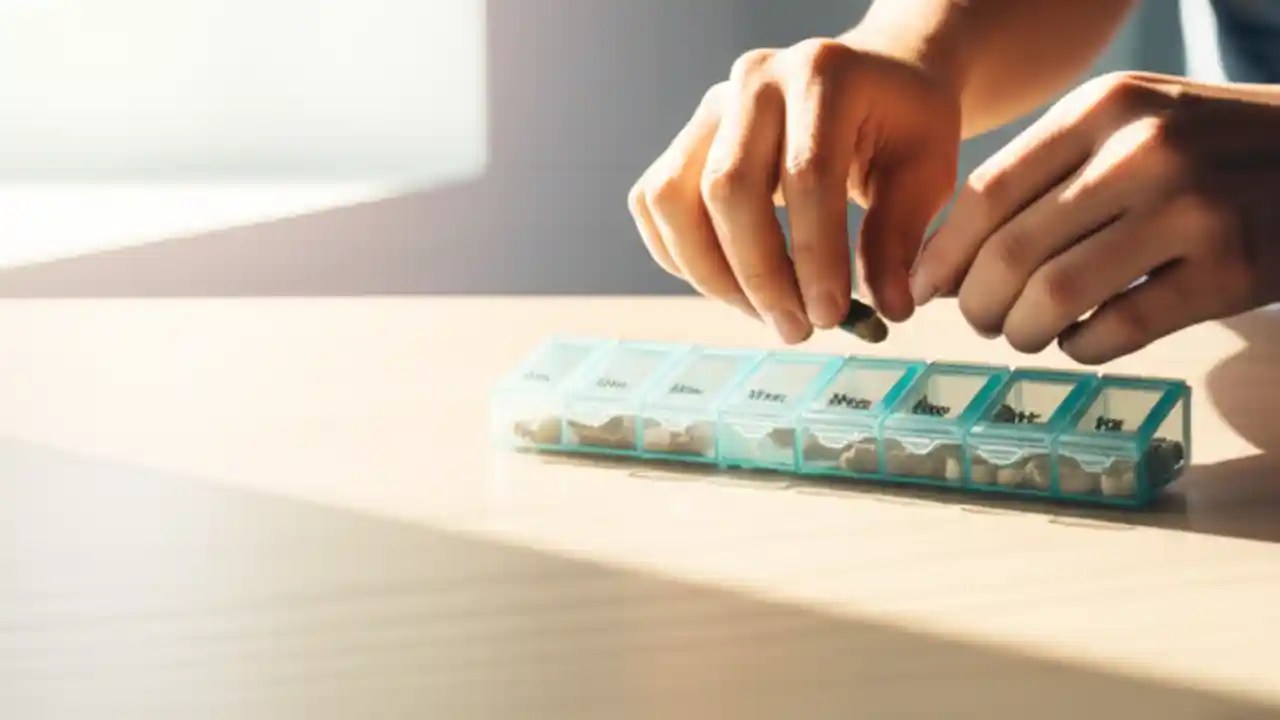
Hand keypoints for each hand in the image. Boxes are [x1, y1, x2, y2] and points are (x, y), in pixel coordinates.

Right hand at [628, 38, 959, 342]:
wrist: (871, 81)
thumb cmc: (902, 127)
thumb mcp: (927, 173)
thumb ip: (900, 238)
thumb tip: (888, 308)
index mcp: (823, 74)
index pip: (806, 173)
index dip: (816, 254)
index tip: (832, 315)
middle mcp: (754, 80)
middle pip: (727, 187)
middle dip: (758, 275)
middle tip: (797, 328)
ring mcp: (709, 109)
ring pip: (672, 200)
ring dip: (710, 275)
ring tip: (765, 314)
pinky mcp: (684, 140)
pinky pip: (655, 206)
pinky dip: (683, 258)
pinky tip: (733, 287)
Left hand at [912, 71, 1279, 363]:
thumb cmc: (1197, 150)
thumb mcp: (1121, 127)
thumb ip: (1039, 179)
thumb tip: (942, 262)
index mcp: (1102, 109)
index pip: (987, 193)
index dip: (943, 254)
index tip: (927, 289)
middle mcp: (1142, 151)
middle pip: (1010, 253)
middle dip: (977, 304)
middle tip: (981, 319)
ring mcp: (1190, 209)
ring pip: (1054, 296)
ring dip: (1021, 331)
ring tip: (1025, 332)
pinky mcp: (1228, 270)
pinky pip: (1116, 330)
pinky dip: (1079, 348)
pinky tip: (1079, 340)